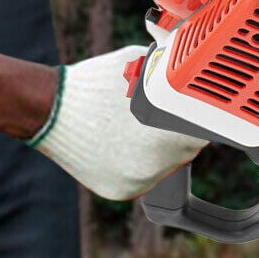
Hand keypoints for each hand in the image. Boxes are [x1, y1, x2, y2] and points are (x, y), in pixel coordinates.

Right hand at [28, 45, 205, 199]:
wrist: (52, 110)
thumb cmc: (101, 83)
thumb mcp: (148, 66)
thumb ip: (176, 77)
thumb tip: (198, 73)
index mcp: (170, 132)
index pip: (206, 130)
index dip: (204, 116)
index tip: (200, 107)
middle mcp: (157, 163)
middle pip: (189, 148)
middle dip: (182, 130)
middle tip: (168, 112)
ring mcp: (138, 181)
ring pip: (168, 164)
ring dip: (164, 147)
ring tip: (142, 125)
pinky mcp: (121, 191)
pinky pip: (145, 175)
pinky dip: (143, 161)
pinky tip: (127, 141)